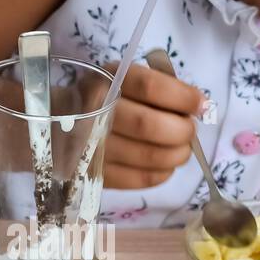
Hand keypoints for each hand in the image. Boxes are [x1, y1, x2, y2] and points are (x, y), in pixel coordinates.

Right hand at [103, 62, 206, 189]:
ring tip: (180, 150)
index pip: (151, 87)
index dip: (184, 98)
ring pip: (149, 156)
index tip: (202, 106)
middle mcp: (97, 112)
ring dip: (176, 155)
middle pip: (151, 125)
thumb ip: (158, 88)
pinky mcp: (97, 174)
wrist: (57, 124)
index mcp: (108, 81)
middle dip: (182, 131)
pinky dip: (162, 174)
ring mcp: (94, 147)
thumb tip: (200, 106)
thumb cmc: (102, 98)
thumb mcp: (123, 79)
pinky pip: (140, 179)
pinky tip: (165, 165)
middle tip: (188, 131)